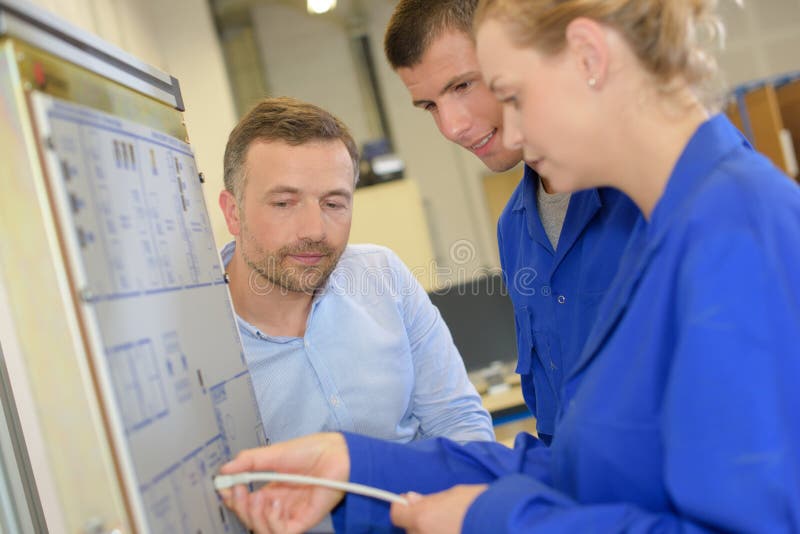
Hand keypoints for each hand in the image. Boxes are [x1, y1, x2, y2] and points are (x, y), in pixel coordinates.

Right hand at [217, 432, 348, 532]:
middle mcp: (278, 504)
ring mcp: (289, 514)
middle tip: (236, 490)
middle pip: (249, 517)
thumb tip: (225, 469)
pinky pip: (280, 532)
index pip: (244, 501)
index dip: (232, 497)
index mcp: (271, 488)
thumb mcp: (274, 453)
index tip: (223, 485)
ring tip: (256, 496)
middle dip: (238, 506)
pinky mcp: (302, 522)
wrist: (337, 454)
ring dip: (253, 515)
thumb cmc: (312, 451)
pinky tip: (274, 503)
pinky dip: (271, 521)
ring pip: (261, 528)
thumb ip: (250, 461)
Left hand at [390, 484, 487, 533]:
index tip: (412, 503)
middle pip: (411, 530)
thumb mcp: (452, 494)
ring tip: (452, 524)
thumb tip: (411, 500)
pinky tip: (457, 529)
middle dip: (420, 522)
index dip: (403, 507)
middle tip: (438, 514)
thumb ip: (429, 500)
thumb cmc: (480, 504)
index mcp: (422, 518)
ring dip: (432, 531)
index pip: (397, 515)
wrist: (504, 522)